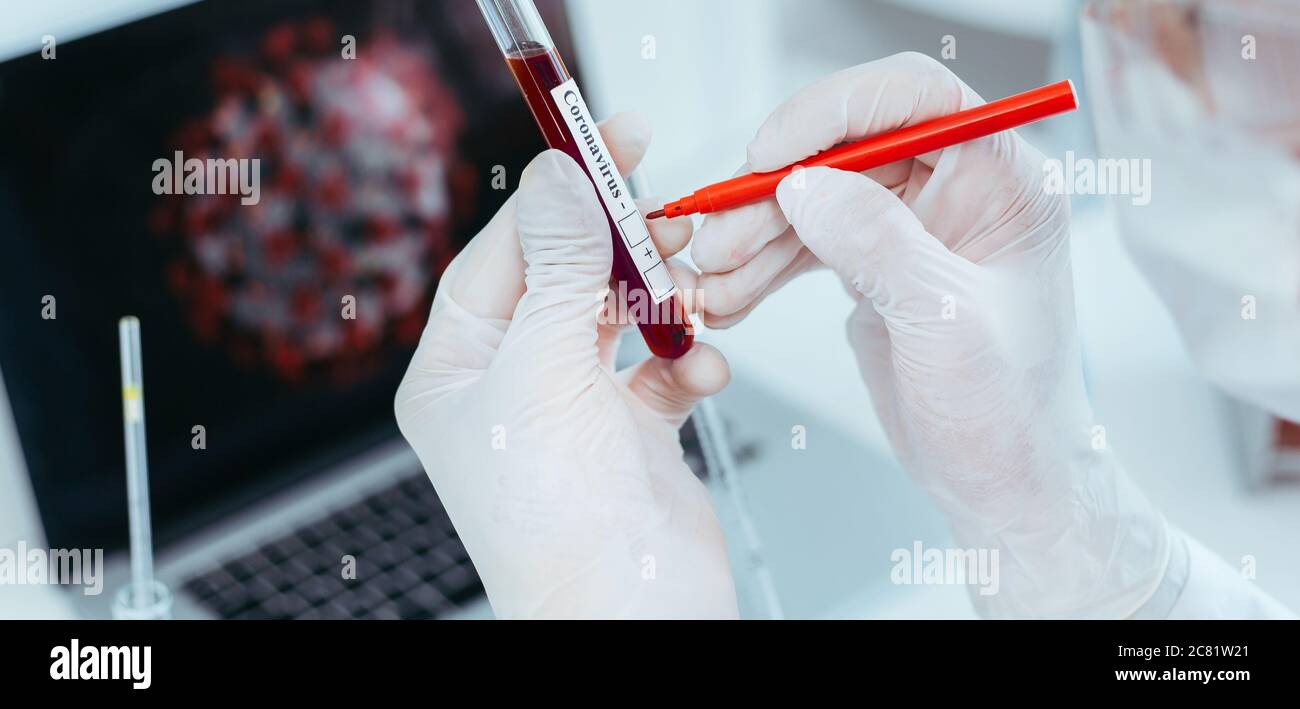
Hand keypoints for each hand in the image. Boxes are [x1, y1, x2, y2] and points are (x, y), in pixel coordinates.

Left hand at [395, 114, 737, 618]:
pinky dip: (688, 356)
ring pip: (619, 315)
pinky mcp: (632, 430)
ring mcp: (574, 407)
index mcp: (460, 371)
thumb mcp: (546, 375)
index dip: (554, 196)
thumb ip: (558, 271)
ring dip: (661, 301)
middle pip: (565, 277)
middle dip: (618, 247)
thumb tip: (558, 181)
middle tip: (664, 209)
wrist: (635, 617)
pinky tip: (701, 366)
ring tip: (691, 292)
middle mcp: (513, 383)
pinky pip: (661, 365)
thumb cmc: (561, 527)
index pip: (503, 254)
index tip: (601, 146)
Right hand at [696, 53, 1168, 617]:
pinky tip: (731, 296)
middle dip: (774, 189)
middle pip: (848, 146)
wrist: (1000, 484)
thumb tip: (805, 185)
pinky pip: (808, 240)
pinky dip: (763, 265)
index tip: (771, 154)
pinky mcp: (878, 262)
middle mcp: (959, 190)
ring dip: (756, 232)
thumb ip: (878, 245)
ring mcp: (914, 225)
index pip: (916, 97)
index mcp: (1003, 182)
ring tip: (714, 279)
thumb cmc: (1006, 415)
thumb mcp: (945, 324)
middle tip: (721, 237)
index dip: (834, 110)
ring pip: (817, 194)